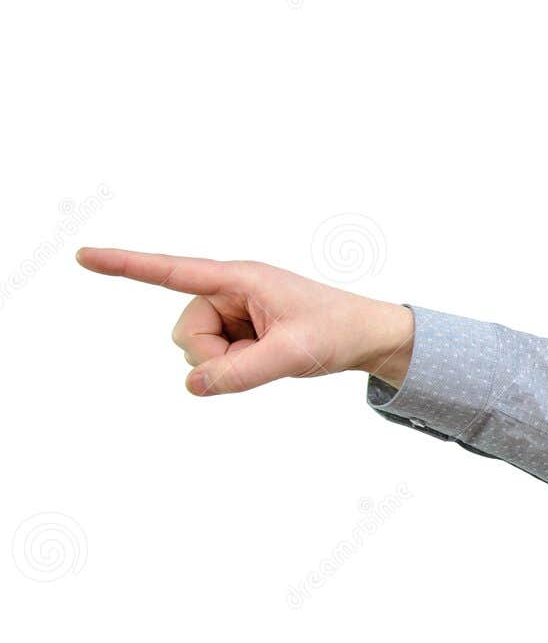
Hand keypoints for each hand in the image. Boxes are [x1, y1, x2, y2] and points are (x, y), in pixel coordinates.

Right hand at [74, 247, 414, 395]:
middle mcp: (229, 290)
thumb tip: (192, 385)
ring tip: (270, 354)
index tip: (84, 256)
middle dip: (214, 355)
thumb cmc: (336, 332)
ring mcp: (233, 311)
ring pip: (198, 350)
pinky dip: (236, 367)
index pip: (172, 272)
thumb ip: (240, 374)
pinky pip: (216, 359)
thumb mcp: (291, 355)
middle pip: (186, 332)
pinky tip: (268, 357)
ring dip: (227, 363)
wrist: (367, 337)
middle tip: (263, 354)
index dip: (126, 266)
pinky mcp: (239, 331)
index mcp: (239, 279)